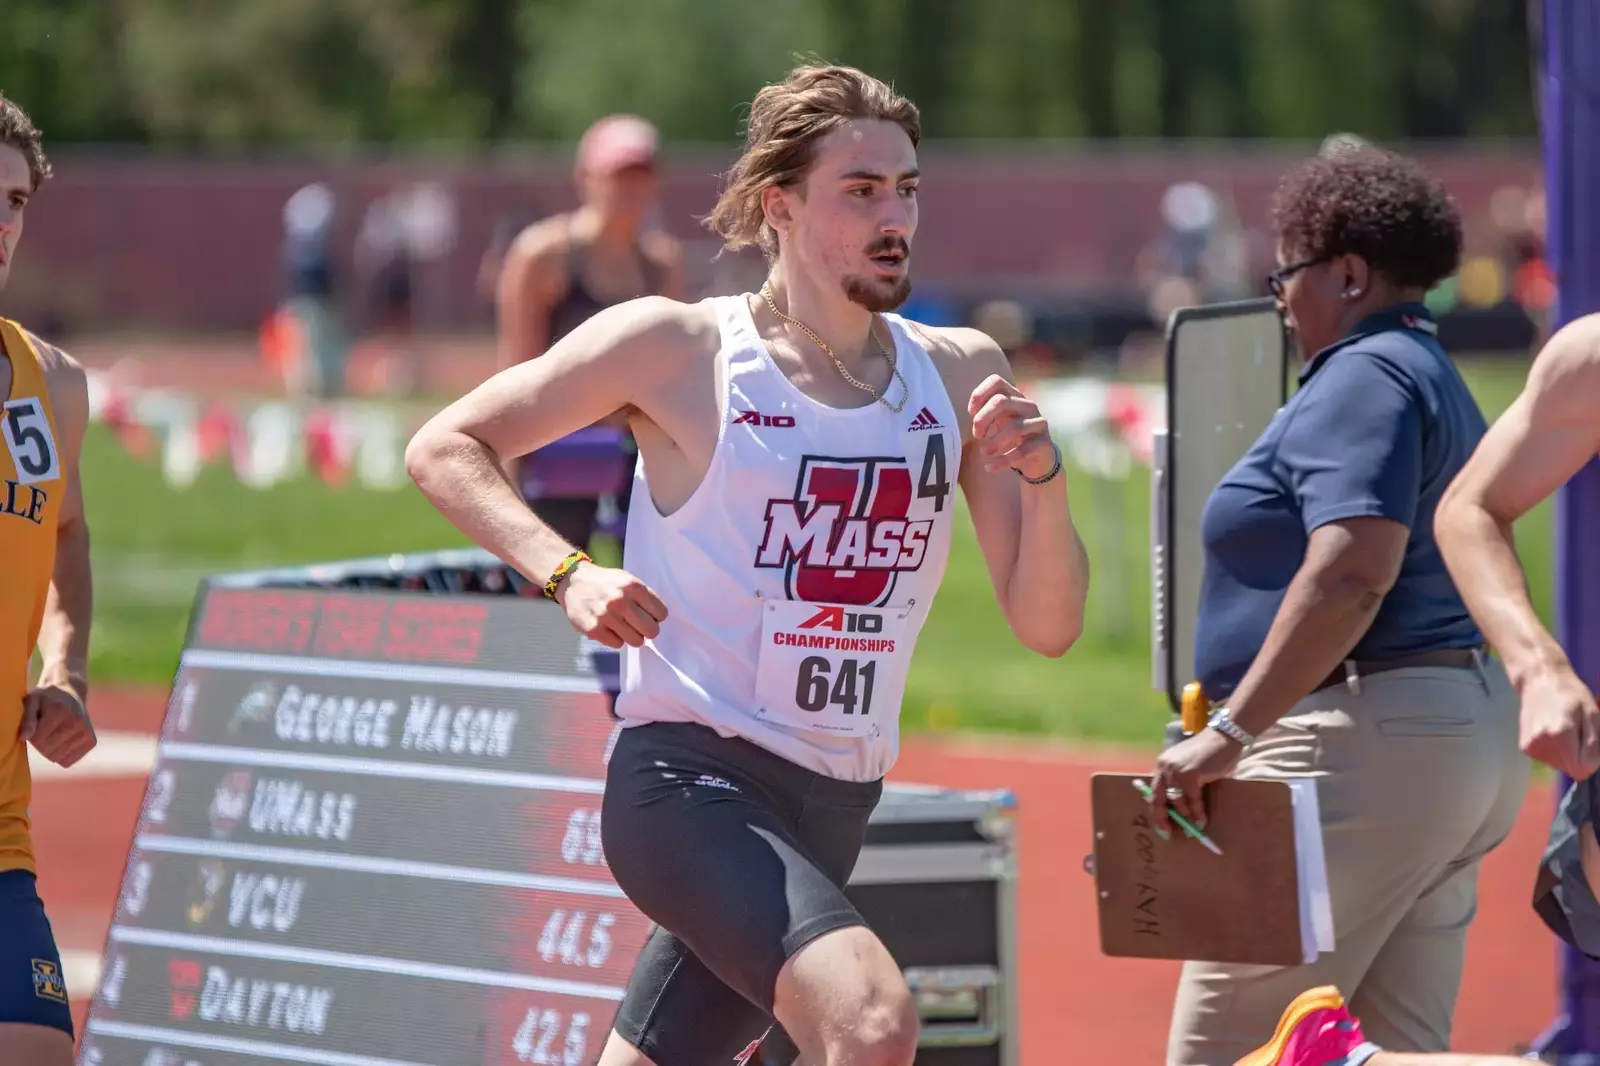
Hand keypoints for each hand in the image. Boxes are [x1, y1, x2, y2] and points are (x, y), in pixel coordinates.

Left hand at [21, 683, 95, 768]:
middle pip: (47, 751)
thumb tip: (23, 738)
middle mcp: (77, 722)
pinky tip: (62, 741)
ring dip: (50, 750)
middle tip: (44, 729)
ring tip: (54, 734)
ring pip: (57, 758)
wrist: (71, 691)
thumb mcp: (32, 702)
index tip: (36, 724)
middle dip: (41, 743)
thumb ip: (27, 719)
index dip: (32, 735)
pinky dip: (61, 755)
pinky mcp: (91, 741)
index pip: (38, 740)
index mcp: (61, 711)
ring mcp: (86, 732)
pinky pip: (67, 761)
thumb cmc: (46, 698)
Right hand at [556, 563, 667, 649]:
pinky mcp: (594, 629)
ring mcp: (606, 616)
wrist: (573, 582)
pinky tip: (609, 628)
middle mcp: (620, 600)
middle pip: (651, 630)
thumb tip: (660, 619)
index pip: (661, 613)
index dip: (657, 617)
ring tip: (623, 626)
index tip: (649, 616)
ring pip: (636, 641)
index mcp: (633, 586)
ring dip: (632, 636)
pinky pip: (618, 644)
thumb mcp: (628, 580)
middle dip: (648, 630)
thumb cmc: (605, 583)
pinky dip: (615, 638)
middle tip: (639, 625)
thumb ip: (645, 597)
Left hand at [967, 375, 1056, 479]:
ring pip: (1015, 427)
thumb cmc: (1007, 438)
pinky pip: (1023, 450)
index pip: (996, 381)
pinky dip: (1003, 460)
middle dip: (983, 419)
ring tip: (983, 453)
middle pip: (1002, 401)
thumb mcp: (994, 422)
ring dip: (994, 442)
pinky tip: (989, 467)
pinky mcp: (1044, 444)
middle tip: (976, 435)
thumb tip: (957, 417)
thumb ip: (980, 415)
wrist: (1036, 460)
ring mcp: (1038, 423)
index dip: (979, 394)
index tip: (970, 412)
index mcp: (1013, 396)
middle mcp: (1027, 405)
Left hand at [1145, 728, 1241, 836]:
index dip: (1157, 811)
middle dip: (1163, 819)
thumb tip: (1179, 810)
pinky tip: (1202, 821)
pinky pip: (1192, 801)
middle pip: (1157, 800)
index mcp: (1162, 765)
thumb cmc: (1209, 753)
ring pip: (1177, 803)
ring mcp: (1176, 772)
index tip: (1162, 826)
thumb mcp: (1188, 767)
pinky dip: (1197, 814)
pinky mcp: (1190, 776)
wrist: (1224, 737)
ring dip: (1185, 819)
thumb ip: (1180, 783)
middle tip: (1169, 833)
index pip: (1153, 793)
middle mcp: (1164, 768)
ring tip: (1192, 829)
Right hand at [1518, 665, 1599, 779]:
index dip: (1591, 758)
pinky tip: (1551, 732)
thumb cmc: (1570, 693)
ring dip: (1567, 753)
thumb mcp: (1593, 715)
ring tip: (1563, 729)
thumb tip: (1589, 768)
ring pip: (1560, 765)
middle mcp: (1542, 745)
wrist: (1540, 680)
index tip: (1588, 739)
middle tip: (1576, 731)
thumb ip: (1594, 745)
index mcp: (1560, 736)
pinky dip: (1554, 750)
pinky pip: (1549, 759)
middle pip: (1571, 769)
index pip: (1583, 769)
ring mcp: (1531, 747)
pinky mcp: (1525, 748)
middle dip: (1578, 755)